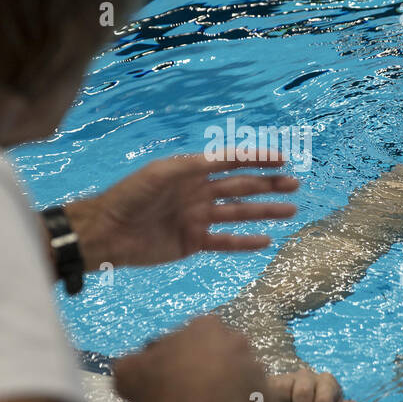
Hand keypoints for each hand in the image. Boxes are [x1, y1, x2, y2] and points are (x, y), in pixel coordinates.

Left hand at [67, 149, 298, 269]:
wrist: (107, 232)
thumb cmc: (129, 197)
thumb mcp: (159, 174)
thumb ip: (191, 166)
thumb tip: (223, 158)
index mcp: (191, 172)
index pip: (231, 162)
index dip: (256, 159)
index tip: (281, 158)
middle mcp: (198, 193)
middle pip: (240, 187)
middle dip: (268, 185)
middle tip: (295, 184)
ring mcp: (197, 218)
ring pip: (238, 214)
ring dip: (265, 211)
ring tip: (291, 210)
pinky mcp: (192, 243)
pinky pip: (225, 242)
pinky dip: (245, 242)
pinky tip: (266, 240)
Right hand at [112, 315, 265, 401]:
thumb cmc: (156, 388)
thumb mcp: (129, 367)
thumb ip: (138, 360)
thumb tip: (135, 364)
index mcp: (207, 326)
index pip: (199, 332)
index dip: (185, 351)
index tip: (174, 368)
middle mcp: (237, 341)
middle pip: (225, 352)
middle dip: (212, 367)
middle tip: (193, 389)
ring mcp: (255, 369)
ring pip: (242, 377)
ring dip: (230, 389)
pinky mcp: (264, 398)